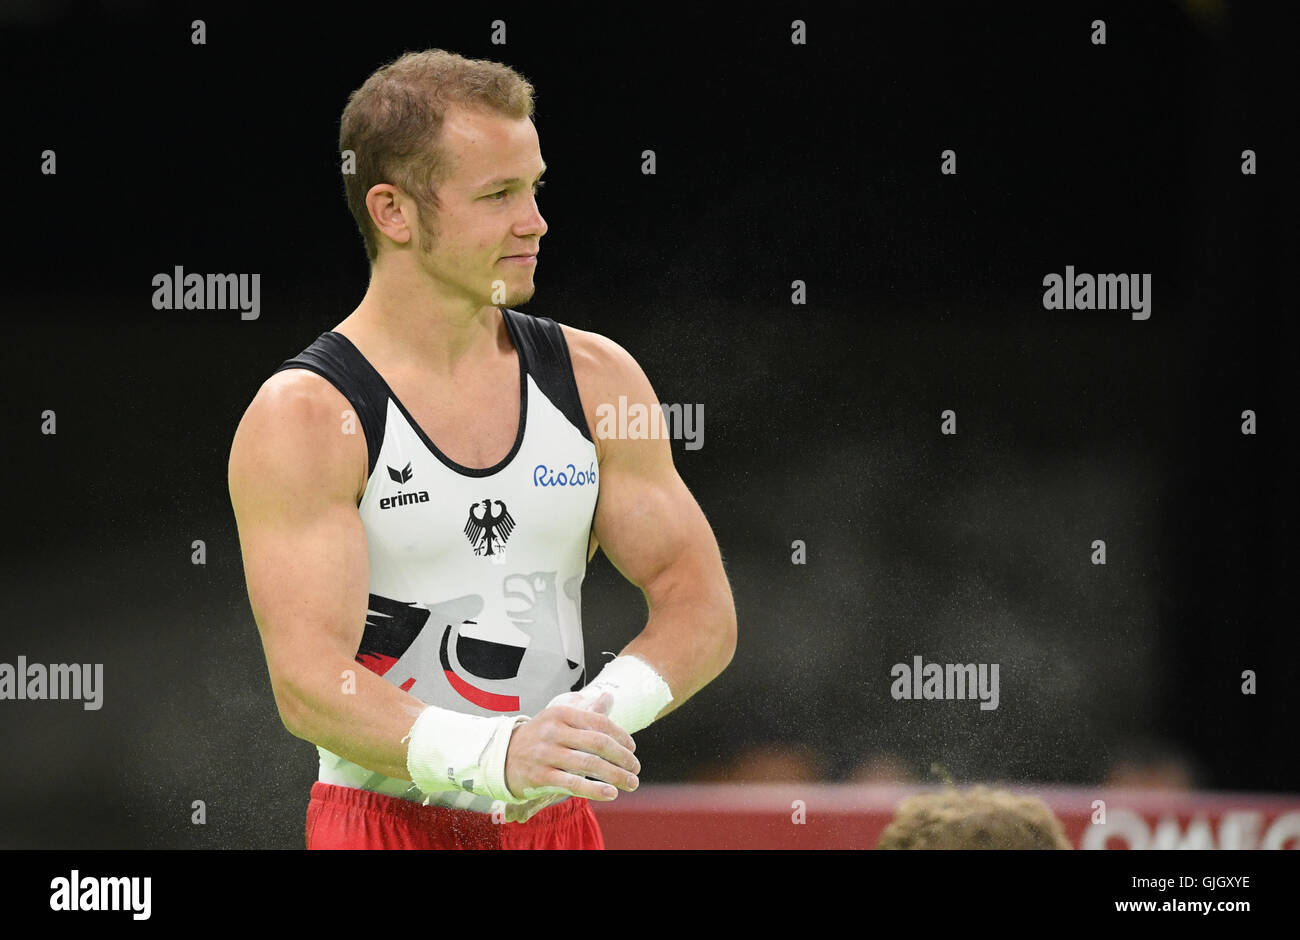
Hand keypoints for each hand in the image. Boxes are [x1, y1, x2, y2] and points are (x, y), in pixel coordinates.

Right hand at [503, 691, 639, 802]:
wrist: (502, 756)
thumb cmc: (540, 737)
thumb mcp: (559, 719)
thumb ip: (586, 711)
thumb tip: (609, 697)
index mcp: (561, 713)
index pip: (599, 723)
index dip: (621, 736)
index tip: (633, 749)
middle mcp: (553, 731)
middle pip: (598, 743)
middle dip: (622, 757)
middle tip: (636, 768)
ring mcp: (546, 754)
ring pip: (589, 765)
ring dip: (616, 775)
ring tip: (631, 783)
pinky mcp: (540, 777)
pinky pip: (573, 784)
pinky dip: (595, 789)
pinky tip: (611, 793)